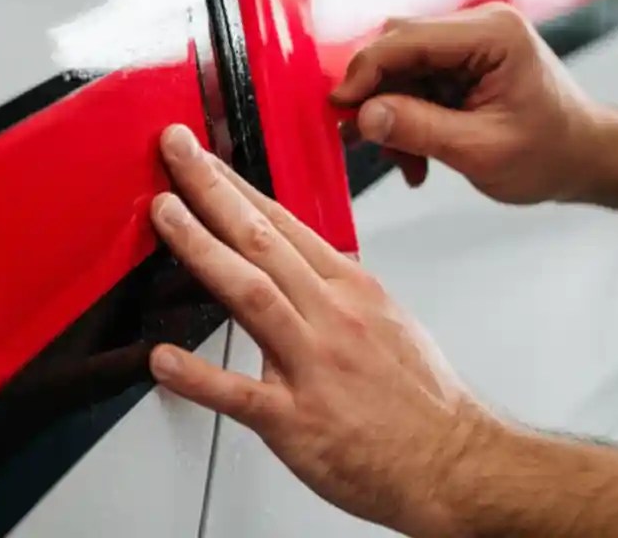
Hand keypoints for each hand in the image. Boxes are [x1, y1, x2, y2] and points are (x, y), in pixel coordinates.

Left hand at [147, 124, 506, 535]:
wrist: (455, 463)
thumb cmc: (422, 400)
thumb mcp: (387, 319)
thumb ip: (338, 288)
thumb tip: (304, 262)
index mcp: (352, 289)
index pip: (284, 222)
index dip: (237, 184)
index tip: (204, 157)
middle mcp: (332, 317)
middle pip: (263, 240)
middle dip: (212, 190)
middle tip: (175, 153)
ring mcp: (314, 366)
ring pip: (251, 293)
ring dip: (202, 249)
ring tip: (166, 216)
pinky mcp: (298, 421)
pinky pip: (240, 394)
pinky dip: (198, 376)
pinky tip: (163, 358)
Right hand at [331, 3, 606, 203]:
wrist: (585, 160)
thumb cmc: (550, 154)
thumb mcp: (480, 150)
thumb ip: (418, 129)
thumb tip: (362, 117)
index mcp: (493, 34)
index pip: (406, 38)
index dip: (364, 72)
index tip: (338, 109)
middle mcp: (479, 26)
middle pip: (397, 47)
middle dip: (375, 96)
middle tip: (360, 140)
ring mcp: (470, 42)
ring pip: (400, 69)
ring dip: (391, 116)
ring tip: (404, 162)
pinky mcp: (462, 63)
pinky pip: (414, 83)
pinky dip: (406, 119)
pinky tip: (416, 158)